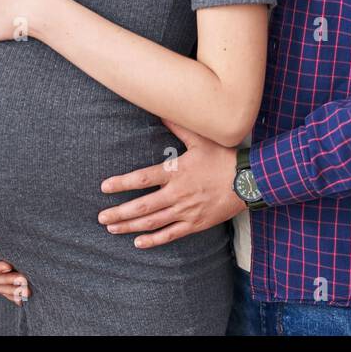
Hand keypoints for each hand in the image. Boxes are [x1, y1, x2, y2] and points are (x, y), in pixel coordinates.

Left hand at [96, 118, 245, 247]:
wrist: (249, 181)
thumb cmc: (224, 158)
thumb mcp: (201, 138)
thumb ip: (178, 126)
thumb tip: (161, 109)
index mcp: (176, 172)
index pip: (142, 179)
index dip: (121, 183)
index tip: (104, 187)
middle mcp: (177, 194)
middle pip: (142, 207)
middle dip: (119, 213)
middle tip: (101, 217)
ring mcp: (186, 211)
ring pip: (153, 222)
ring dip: (130, 226)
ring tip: (112, 228)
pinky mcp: (196, 224)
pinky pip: (171, 235)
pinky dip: (154, 240)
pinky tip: (138, 243)